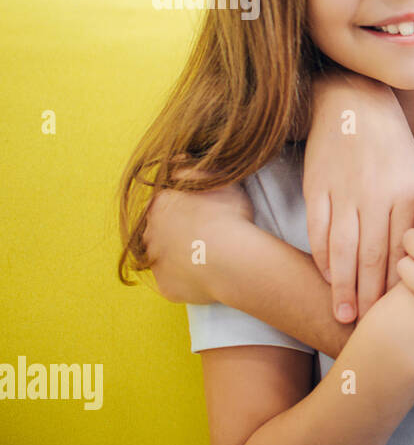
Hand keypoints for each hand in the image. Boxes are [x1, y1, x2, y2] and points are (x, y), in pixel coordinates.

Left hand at [142, 168, 254, 304]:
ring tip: (206, 258)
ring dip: (178, 256)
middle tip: (203, 237)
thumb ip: (193, 168)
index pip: (162, 206)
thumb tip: (176, 159)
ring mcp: (156, 261)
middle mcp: (150, 233)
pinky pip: (174, 281)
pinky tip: (206, 275)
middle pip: (158, 232)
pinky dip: (186, 279)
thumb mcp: (217, 181)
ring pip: (164, 257)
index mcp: (160, 205)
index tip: (199, 216)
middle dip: (175, 234)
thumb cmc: (228, 217)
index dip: (181, 210)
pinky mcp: (166, 285)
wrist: (233, 258)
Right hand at [303, 71, 413, 324]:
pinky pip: (319, 229)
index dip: (400, 285)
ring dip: (343, 286)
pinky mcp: (318, 187)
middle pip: (373, 257)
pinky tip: (327, 277)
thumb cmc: (392, 148)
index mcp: (408, 195)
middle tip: (369, 327)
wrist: (355, 105)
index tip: (400, 314)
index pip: (404, 250)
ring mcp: (345, 192)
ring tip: (344, 314)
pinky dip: (323, 256)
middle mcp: (377, 196)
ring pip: (344, 249)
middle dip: (371, 296)